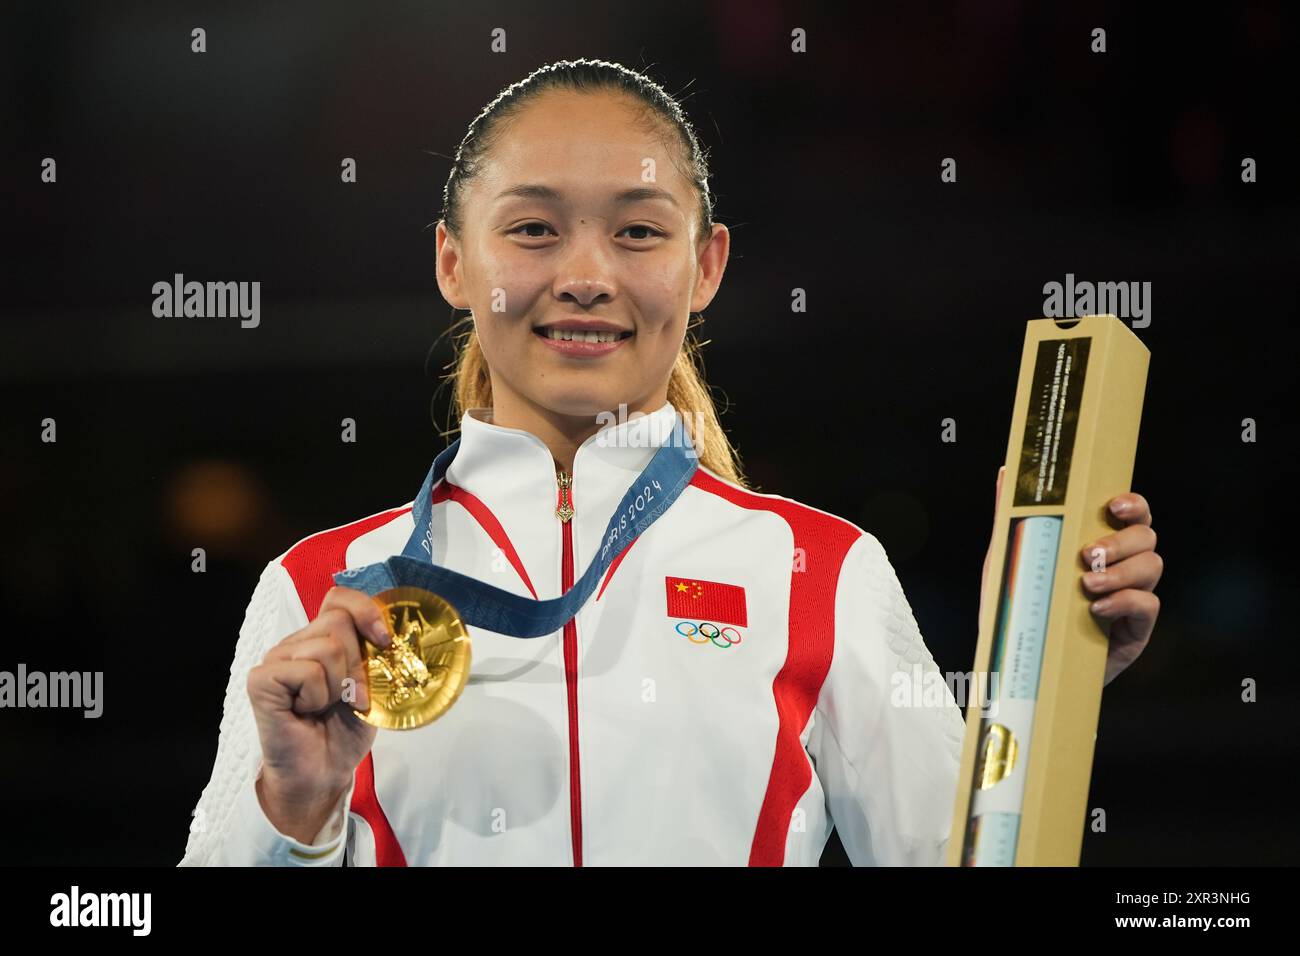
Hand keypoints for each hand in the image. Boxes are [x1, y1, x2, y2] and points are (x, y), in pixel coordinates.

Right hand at [246, 586, 391, 840]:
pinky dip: (316, 695)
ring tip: (325, 706)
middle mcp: (296, 643)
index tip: (385, 641)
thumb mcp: (372, 687)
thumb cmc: (343, 731)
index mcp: (321, 638)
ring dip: (338, 684)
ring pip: (326, 646)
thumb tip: (394, 634)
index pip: (340, 598)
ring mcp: (276, 659)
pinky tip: (306, 711)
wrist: (322, 773)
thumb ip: (375, 656)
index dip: (366, 611)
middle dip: (356, 663)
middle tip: (350, 695)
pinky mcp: (261, 680)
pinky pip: (305, 670)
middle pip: (337, 621)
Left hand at [980, 467, 1162, 687]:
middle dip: (1121, 541)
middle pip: (1146, 537)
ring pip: (1152, 567)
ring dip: (1121, 572)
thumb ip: (1009, 516)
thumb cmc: (1018, 605)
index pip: (1131, 514)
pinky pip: (1149, 605)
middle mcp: (1121, 565)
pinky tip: (1096, 609)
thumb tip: (1004, 472)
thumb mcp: (1008, 558)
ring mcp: (1132, 596)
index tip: (1113, 505)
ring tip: (1087, 584)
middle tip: (1087, 553)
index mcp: (1098, 543)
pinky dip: (1124, 602)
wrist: (1020, 663)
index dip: (1133, 504)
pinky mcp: (1135, 628)